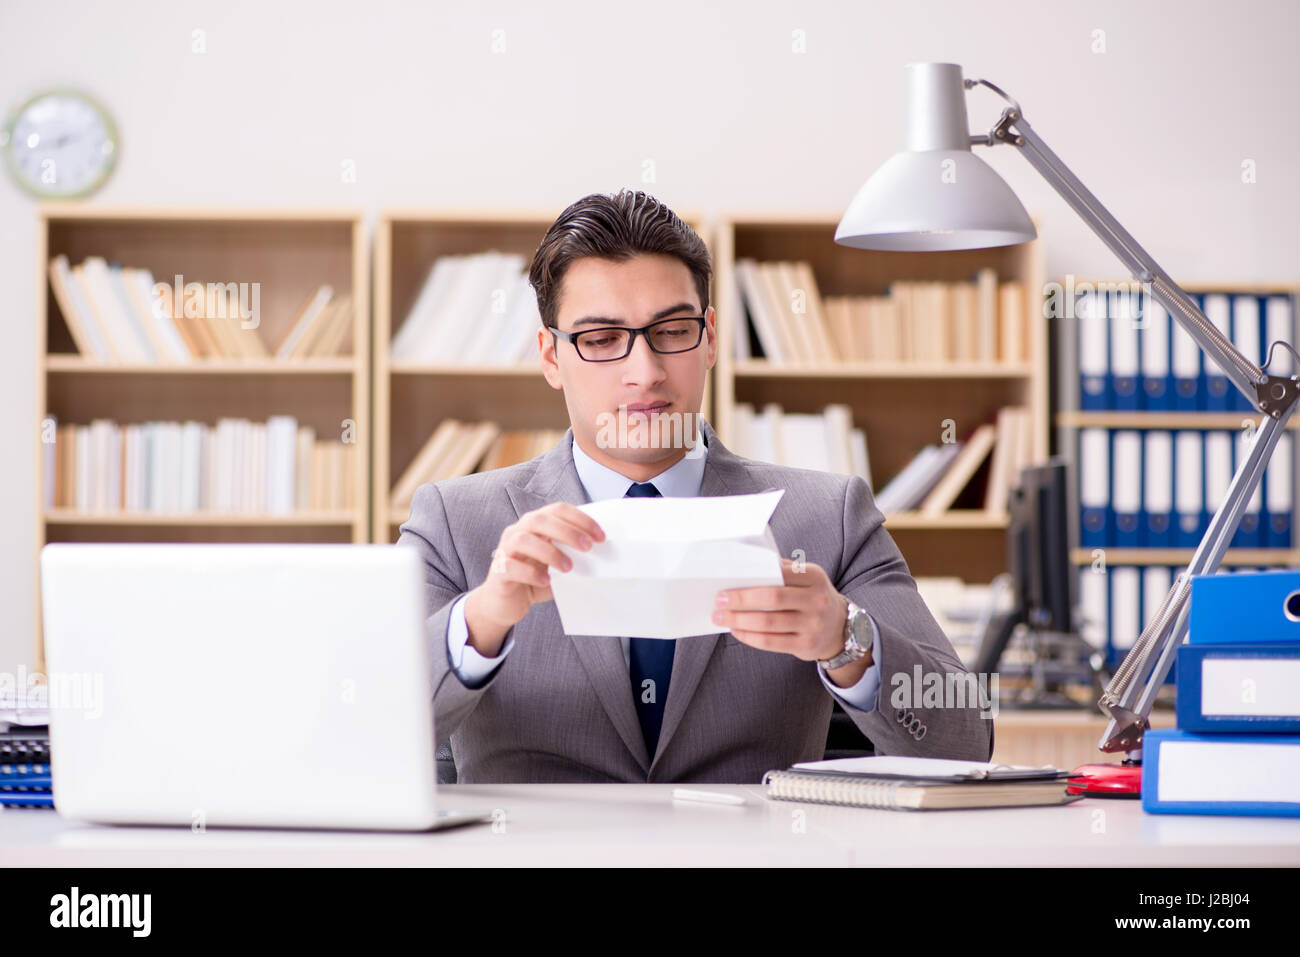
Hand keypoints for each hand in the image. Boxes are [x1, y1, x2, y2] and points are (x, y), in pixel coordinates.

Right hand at [466, 503, 604, 651]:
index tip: (600, 536)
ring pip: (523, 540)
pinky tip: (546, 581)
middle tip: (588, 547)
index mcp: (535, 525)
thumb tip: (602, 556)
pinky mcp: (498, 570)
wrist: (504, 603)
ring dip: (550, 552)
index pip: (558, 510)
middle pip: (540, 520)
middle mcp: (518, 531)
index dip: (580, 519)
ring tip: (568, 568)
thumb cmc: (534, 579)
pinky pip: (511, 566)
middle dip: (567, 532)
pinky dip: (531, 573)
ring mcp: (505, 550)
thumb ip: (572, 555)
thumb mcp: (557, 564)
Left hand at [712, 558, 849, 662]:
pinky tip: (737, 631)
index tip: (726, 583)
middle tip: (719, 601)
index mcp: (814, 576)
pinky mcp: (806, 645)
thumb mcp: (807, 578)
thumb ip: (782, 571)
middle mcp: (816, 600)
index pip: (778, 574)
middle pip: (772, 598)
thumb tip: (746, 565)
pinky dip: (750, 637)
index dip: (750, 580)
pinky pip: (771, 642)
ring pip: (768, 623)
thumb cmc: (813, 598)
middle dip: (741, 600)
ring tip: (721, 618)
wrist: (841, 628)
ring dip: (739, 620)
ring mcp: (813, 624)